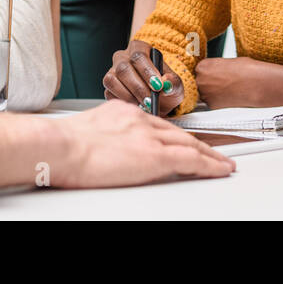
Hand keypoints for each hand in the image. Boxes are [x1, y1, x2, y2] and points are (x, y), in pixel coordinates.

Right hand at [0, 101, 234, 191]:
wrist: (58, 147)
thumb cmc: (60, 146)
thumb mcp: (85, 132)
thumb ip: (102, 136)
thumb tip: (102, 150)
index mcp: (123, 113)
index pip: (157, 125)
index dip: (174, 135)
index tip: (182, 140)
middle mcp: (140, 120)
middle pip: (178, 133)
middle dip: (198, 143)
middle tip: (214, 152)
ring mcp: (149, 137)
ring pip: (190, 145)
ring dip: (210, 155)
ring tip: (224, 163)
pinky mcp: (154, 156)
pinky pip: (192, 160)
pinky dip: (210, 165)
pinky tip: (221, 169)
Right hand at [102, 40, 183, 114]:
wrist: (159, 102)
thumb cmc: (165, 88)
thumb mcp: (175, 85)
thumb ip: (173, 82)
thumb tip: (166, 82)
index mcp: (140, 49)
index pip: (139, 55)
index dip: (147, 71)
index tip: (157, 85)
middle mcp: (123, 57)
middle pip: (124, 68)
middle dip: (138, 87)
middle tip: (150, 101)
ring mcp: (113, 71)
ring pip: (112, 80)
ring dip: (128, 96)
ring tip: (143, 106)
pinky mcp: (108, 87)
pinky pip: (109, 93)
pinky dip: (122, 102)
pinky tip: (135, 107)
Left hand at [194, 56, 268, 108]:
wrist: (255, 83)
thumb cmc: (245, 70)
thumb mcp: (227, 62)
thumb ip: (216, 67)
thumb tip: (215, 71)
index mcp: (202, 66)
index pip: (199, 70)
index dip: (208, 73)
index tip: (214, 75)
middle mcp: (200, 80)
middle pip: (199, 82)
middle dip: (208, 83)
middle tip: (221, 82)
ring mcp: (204, 93)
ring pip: (204, 93)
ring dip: (212, 92)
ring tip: (226, 89)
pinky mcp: (211, 105)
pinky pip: (210, 102)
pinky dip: (217, 100)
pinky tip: (228, 96)